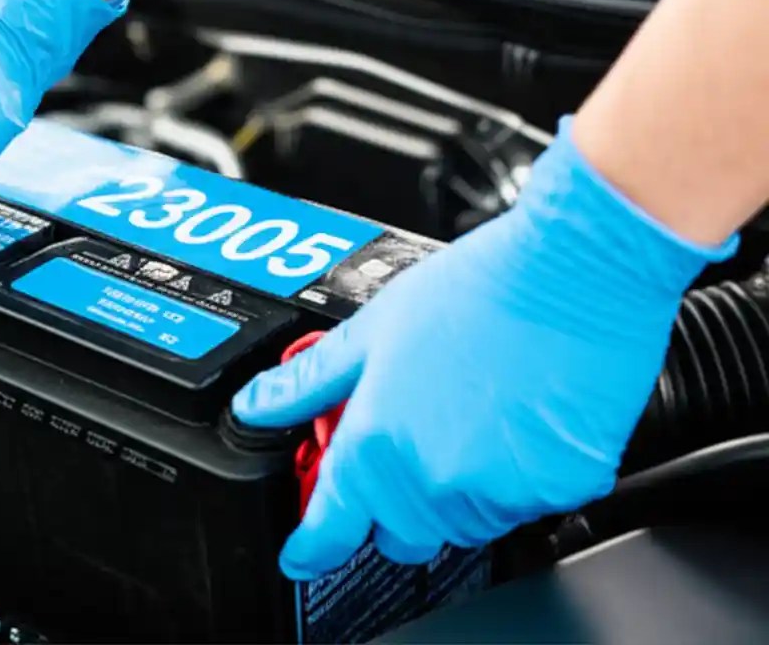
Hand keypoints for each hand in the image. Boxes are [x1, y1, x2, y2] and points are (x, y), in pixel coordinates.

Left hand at [233, 116, 736, 578]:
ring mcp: (498, 493)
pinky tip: (518, 420)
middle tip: (417, 434)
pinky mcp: (558, 490)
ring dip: (458, 490)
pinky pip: (524, 506)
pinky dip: (517, 477)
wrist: (575, 273)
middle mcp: (434, 483)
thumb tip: (254, 407)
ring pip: (463, 524)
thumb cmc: (477, 292)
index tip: (303, 555)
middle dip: (395, 500)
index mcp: (377, 447)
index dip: (311, 547)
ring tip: (474, 413)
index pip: (331, 528)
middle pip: (401, 533)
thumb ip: (308, 384)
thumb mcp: (370, 332)